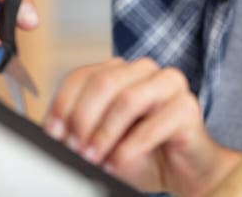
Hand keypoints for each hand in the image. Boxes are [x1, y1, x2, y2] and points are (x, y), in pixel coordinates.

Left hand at [44, 57, 240, 195]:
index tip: (54, 133)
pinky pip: (154, 123)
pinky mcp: (187, 106)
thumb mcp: (102, 140)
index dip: (63, 104)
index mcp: (121, 71)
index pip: (83, 75)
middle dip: (83, 119)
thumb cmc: (143, 153)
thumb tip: (54, 136)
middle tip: (74, 149)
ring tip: (95, 158)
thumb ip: (81, 131)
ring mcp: (169, 84)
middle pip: (103, 82)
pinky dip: (130, 147)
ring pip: (128, 98)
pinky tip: (118, 162)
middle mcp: (145, 70)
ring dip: (105, 133)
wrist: (185, 172)